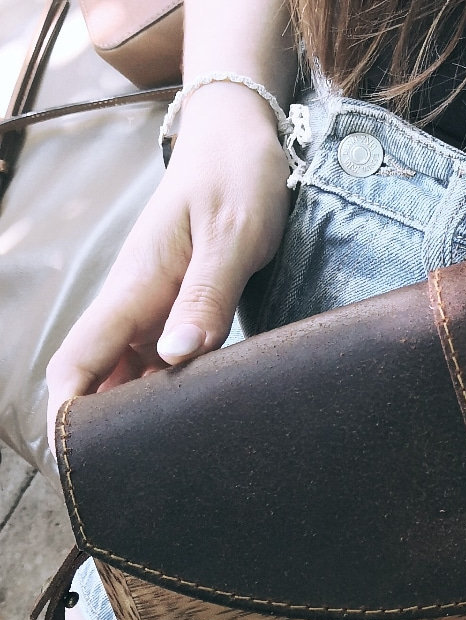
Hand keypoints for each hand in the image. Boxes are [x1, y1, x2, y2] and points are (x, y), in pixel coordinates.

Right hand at [46, 81, 291, 447]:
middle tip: (133, 484)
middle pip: (97, 376)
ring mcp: (153, 302)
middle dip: (103, 427)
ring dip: (134, 412)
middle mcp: (135, 299)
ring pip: (127, 370)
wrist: (242, 135)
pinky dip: (162, 389)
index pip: (79, 360)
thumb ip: (208, 296)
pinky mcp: (177, 301)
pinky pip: (157, 356)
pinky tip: (186, 417)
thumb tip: (177, 358)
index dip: (69, 414)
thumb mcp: (234, 236)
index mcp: (136, 285)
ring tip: (162, 463)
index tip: (79, 463)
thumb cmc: (239, 178)